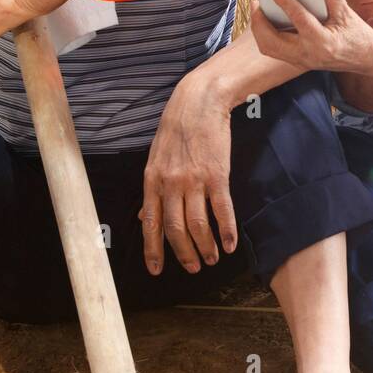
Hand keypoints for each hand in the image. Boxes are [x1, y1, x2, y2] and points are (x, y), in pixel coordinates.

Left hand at [139, 76, 236, 274]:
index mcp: (152, 181)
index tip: (156, 270)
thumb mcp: (155, 158)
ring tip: (212, 258)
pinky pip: (222, 210)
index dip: (153, 249)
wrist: (199, 103)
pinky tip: (231, 243)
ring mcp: (194, 180)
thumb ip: (152, 189)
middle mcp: (171, 184)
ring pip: (198, 225)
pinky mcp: (217, 175)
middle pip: (176, 229)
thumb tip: (141, 216)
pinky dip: (227, 230)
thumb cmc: (177, 128)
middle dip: (184, 254)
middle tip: (193, 268)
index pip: (150, 223)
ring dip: (206, 247)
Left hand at [250, 0, 372, 73]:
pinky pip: (275, 51)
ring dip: (259, 30)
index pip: (298, 18)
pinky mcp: (299, 62)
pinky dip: (267, 36)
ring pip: (269, 48)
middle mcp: (308, 54)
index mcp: (322, 41)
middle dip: (258, 21)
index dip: (283, 0)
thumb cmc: (358, 35)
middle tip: (256, 3)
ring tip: (259, 12)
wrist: (367, 59)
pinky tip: (268, 22)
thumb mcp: (347, 14)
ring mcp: (302, 60)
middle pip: (271, 41)